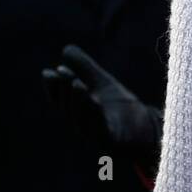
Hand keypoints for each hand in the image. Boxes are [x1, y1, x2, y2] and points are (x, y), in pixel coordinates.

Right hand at [41, 44, 161, 157]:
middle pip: (68, 108)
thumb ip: (84, 67)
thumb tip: (66, 49)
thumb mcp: (100, 82)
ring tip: (77, 83)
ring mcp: (94, 135)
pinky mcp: (111, 142)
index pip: (58, 99)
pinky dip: (96, 116)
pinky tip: (95, 101)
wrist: (144, 126)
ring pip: (81, 120)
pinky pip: (101, 131)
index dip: (52, 87)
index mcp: (75, 111)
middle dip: (64, 89)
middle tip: (63, 71)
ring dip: (78, 101)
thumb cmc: (117, 105)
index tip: (48, 73)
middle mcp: (80, 124)